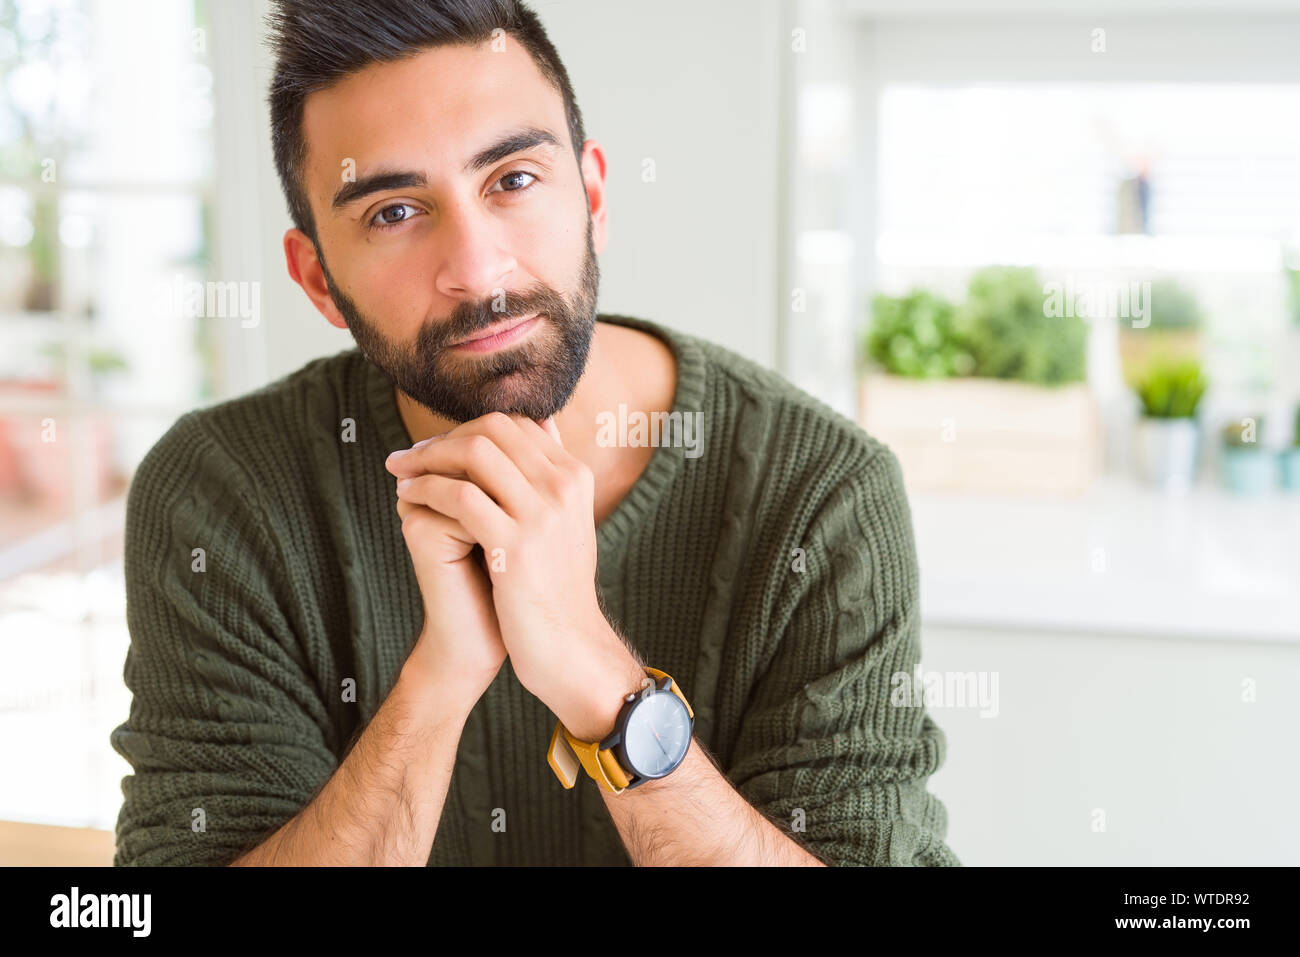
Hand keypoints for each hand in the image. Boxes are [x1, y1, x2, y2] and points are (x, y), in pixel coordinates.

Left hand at [387, 412, 644, 735]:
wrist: (568, 648)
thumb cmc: (556, 590)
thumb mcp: (564, 524)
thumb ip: (547, 479)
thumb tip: (534, 429)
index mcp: (575, 477)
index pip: (517, 424)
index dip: (468, 428)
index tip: (437, 448)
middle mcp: (563, 487)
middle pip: (494, 429)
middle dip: (444, 437)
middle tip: (409, 456)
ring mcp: (541, 514)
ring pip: (475, 452)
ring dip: (427, 457)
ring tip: (400, 471)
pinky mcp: (514, 545)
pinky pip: (459, 495)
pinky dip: (425, 489)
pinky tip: (407, 498)